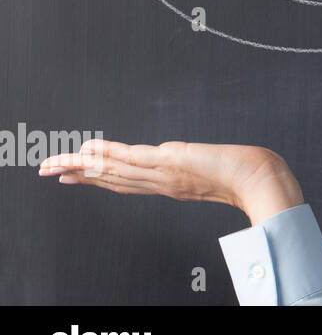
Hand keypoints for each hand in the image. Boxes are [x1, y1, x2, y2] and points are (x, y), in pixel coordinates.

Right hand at [37, 139, 303, 225]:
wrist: (262, 180)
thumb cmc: (247, 174)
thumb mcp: (212, 169)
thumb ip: (192, 164)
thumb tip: (176, 153)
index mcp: (169, 185)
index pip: (125, 182)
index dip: (96, 179)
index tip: (73, 175)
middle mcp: (161, 182)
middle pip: (111, 179)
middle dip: (78, 175)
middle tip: (47, 170)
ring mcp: (164, 173)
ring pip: (115, 170)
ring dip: (82, 166)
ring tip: (54, 164)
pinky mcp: (171, 162)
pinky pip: (133, 158)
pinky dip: (109, 154)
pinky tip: (89, 149)